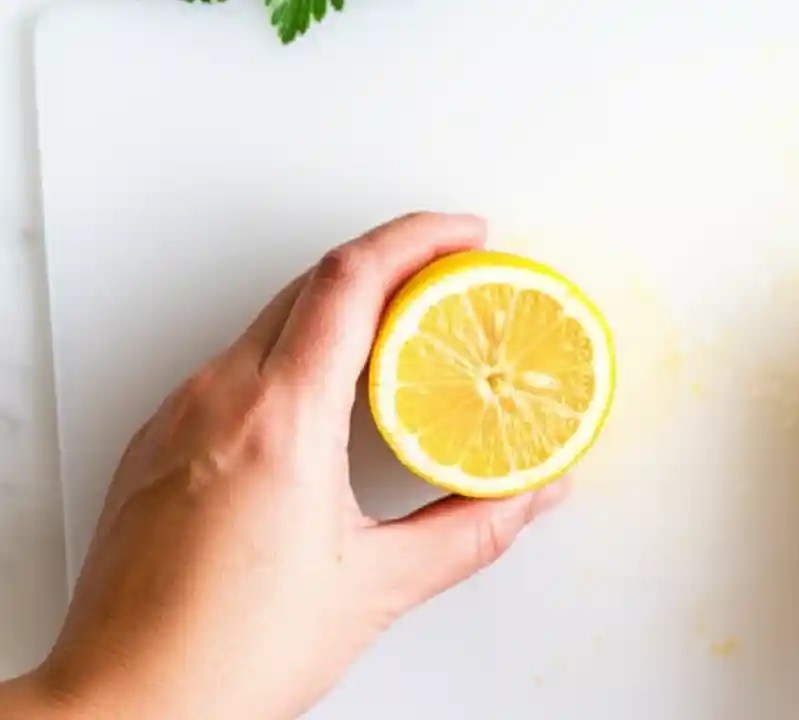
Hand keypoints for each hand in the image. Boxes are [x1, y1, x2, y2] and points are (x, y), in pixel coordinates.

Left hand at [2, 213, 566, 718]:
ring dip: (342, 305)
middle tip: (450, 277)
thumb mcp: (375, 589)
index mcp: (278, 421)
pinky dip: (297, 350)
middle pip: (312, 282)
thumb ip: (471, 531)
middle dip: (391, 261)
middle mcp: (218, 399)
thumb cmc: (221, 657)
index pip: (351, 279)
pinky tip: (329, 393)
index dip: (417, 238)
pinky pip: (238, 362)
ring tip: (401, 332)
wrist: (123, 707)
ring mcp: (179, 415)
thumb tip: (534, 495)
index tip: (465, 235)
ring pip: (271, 318)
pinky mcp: (160, 440)